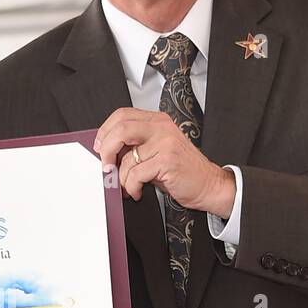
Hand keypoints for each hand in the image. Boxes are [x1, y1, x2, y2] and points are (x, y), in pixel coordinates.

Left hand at [94, 107, 234, 215]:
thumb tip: (106, 151)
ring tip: (127, 187)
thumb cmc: (181, 169)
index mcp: (157, 121)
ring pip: (127, 159)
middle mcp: (161, 128)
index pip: (122, 115)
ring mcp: (166, 143)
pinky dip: (132, 187)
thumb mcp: (157, 150)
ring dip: (122, 179)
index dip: (105, 131)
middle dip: (106, 151)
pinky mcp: (168, 161)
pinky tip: (138, 191)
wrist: (208, 184)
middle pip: (121, 129)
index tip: (100, 148)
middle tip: (106, 167)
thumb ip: (135, 145)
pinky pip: (137, 174)